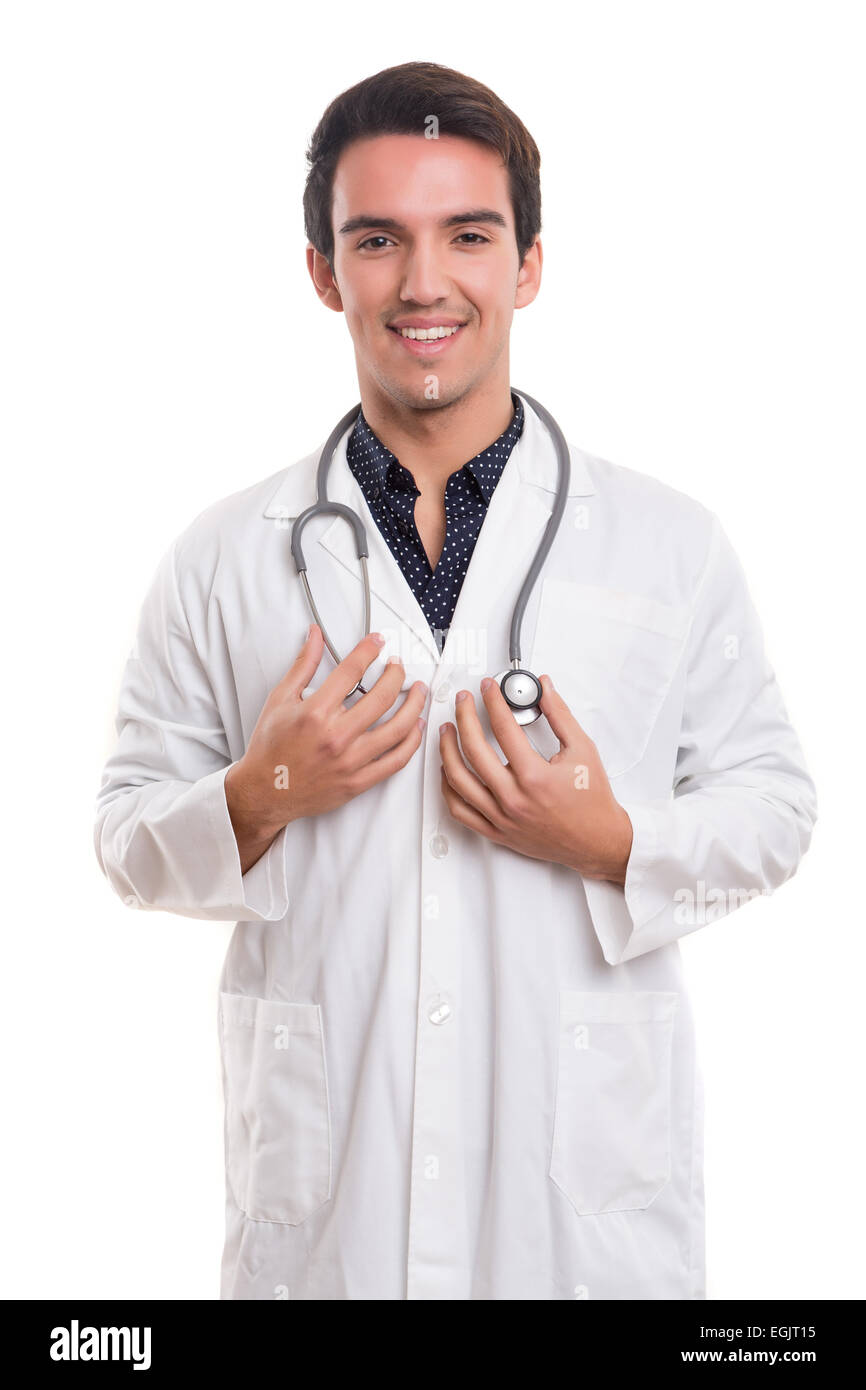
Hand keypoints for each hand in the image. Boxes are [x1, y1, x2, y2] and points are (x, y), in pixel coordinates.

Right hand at [226, 624, 428, 841]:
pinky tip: (416, 728)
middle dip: (396, 674)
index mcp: (315, 713)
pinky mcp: (358, 781)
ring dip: (415, 705)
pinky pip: (395, 761)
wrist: (264, 792)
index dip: (369, 650)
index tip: (377, 642)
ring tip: (419, 692)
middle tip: (398, 667)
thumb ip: (303, 665)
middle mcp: (336, 736)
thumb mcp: (280, 699)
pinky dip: (411, 742)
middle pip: (382, 697)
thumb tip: (315, 636)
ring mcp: (350, 761)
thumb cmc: (270, 749)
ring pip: (398, 729)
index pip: (351, 671)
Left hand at [438, 674, 632, 883]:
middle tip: (462, 701)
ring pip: (459, 781)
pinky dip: (448, 789)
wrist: (597, 841)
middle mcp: (513, 798)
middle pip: (474, 750)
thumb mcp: (583, 750)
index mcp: (534, 777)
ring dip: (447, 751)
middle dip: (464, 717)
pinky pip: (460, 811)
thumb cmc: (592, 800)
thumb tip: (545, 689)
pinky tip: (449, 770)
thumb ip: (560, 716)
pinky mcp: (497, 832)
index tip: (488, 687)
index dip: (493, 701)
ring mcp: (502, 817)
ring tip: (447, 731)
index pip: (503, 728)